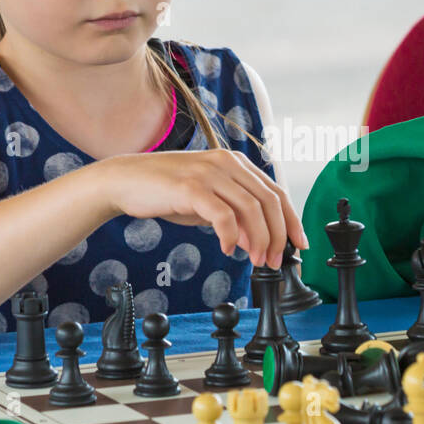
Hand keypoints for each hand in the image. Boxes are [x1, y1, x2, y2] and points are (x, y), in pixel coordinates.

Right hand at [94, 149, 309, 267]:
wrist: (125, 181)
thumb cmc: (166, 191)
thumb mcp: (208, 202)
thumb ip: (234, 216)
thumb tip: (258, 242)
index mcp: (236, 163)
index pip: (276, 192)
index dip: (291, 220)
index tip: (298, 244)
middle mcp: (227, 163)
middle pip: (270, 201)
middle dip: (278, 235)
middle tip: (275, 261)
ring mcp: (209, 173)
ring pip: (251, 208)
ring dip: (259, 240)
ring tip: (255, 259)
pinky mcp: (191, 187)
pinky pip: (222, 215)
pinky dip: (231, 236)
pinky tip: (227, 248)